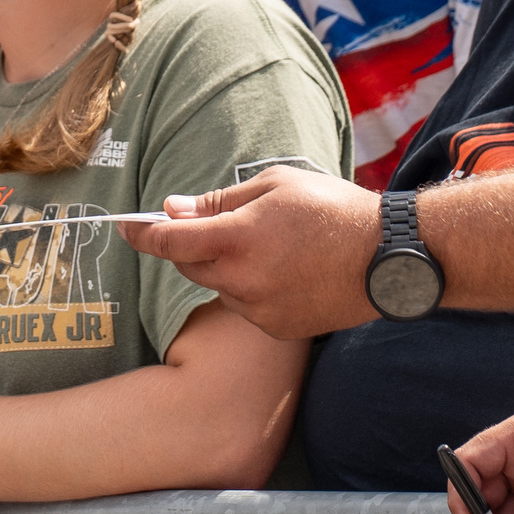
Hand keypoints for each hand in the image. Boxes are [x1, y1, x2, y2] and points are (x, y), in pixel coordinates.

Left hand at [118, 165, 380, 338]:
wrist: (390, 258)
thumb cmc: (334, 209)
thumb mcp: (275, 185)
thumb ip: (220, 201)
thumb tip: (175, 209)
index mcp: (237, 236)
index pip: (170, 240)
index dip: (141, 233)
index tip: (124, 226)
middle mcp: (242, 278)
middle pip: (189, 265)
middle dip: (194, 245)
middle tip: (224, 224)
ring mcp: (260, 308)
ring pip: (219, 287)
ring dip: (227, 267)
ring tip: (274, 247)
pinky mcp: (277, 328)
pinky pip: (245, 306)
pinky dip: (251, 288)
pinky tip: (288, 272)